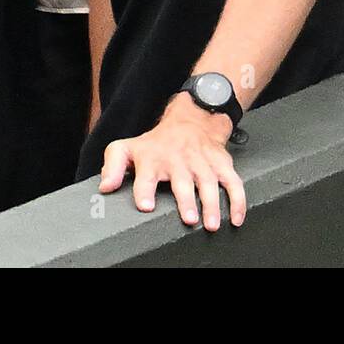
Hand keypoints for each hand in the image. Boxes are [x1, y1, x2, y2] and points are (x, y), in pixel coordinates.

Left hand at [98, 92, 245, 229]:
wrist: (191, 120)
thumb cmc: (156, 143)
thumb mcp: (128, 148)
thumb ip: (112, 166)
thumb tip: (105, 187)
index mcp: (152, 158)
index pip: (146, 175)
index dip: (144, 190)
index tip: (146, 205)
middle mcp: (177, 160)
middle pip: (182, 181)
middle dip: (186, 199)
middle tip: (189, 218)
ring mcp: (201, 162)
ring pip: (209, 182)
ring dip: (212, 203)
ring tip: (211, 224)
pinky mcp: (221, 164)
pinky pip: (233, 182)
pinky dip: (238, 200)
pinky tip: (236, 218)